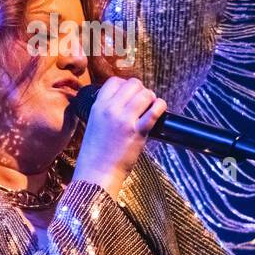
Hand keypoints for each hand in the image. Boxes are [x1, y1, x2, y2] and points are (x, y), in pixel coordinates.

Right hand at [71, 77, 166, 199]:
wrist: (97, 173)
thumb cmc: (96, 153)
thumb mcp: (94, 124)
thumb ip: (106, 111)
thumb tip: (124, 101)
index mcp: (98, 107)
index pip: (114, 81)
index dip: (125, 85)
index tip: (129, 94)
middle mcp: (110, 110)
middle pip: (133, 84)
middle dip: (141, 90)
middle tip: (142, 102)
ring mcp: (124, 120)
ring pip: (145, 94)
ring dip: (151, 98)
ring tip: (150, 107)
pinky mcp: (137, 132)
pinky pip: (154, 111)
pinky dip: (160, 107)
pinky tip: (159, 109)